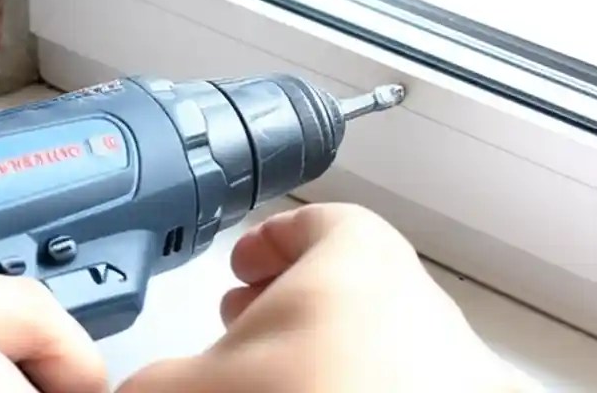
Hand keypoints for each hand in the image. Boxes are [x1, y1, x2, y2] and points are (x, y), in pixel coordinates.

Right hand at [118, 203, 540, 392]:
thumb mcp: (187, 383)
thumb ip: (154, 370)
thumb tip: (135, 386)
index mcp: (361, 263)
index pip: (321, 220)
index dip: (271, 240)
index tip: (243, 263)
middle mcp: (426, 306)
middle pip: (354, 282)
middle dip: (294, 305)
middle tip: (247, 330)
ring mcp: (461, 372)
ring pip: (389, 343)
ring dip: (334, 354)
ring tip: (282, 381)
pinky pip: (410, 386)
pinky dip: (369, 388)